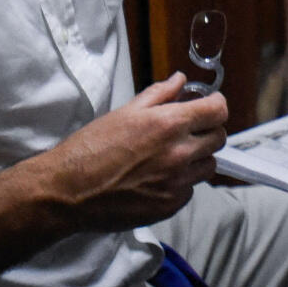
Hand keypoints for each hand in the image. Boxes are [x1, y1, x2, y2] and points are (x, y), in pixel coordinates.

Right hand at [27, 75, 228, 231]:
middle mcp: (179, 153)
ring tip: (171, 157)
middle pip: (219, 138)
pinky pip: (190, 190)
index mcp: (169, 124)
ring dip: (197, 159)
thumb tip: (180, 80)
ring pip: (208, 166)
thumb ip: (159, 94)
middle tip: (189, 131)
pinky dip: (181, 183)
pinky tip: (158, 178)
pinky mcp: (170, 206)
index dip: (216, 105)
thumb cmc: (91, 148)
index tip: (209, 105)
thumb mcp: (124, 112)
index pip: (218, 111)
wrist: (68, 190)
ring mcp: (177, 183)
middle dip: (208, 131)